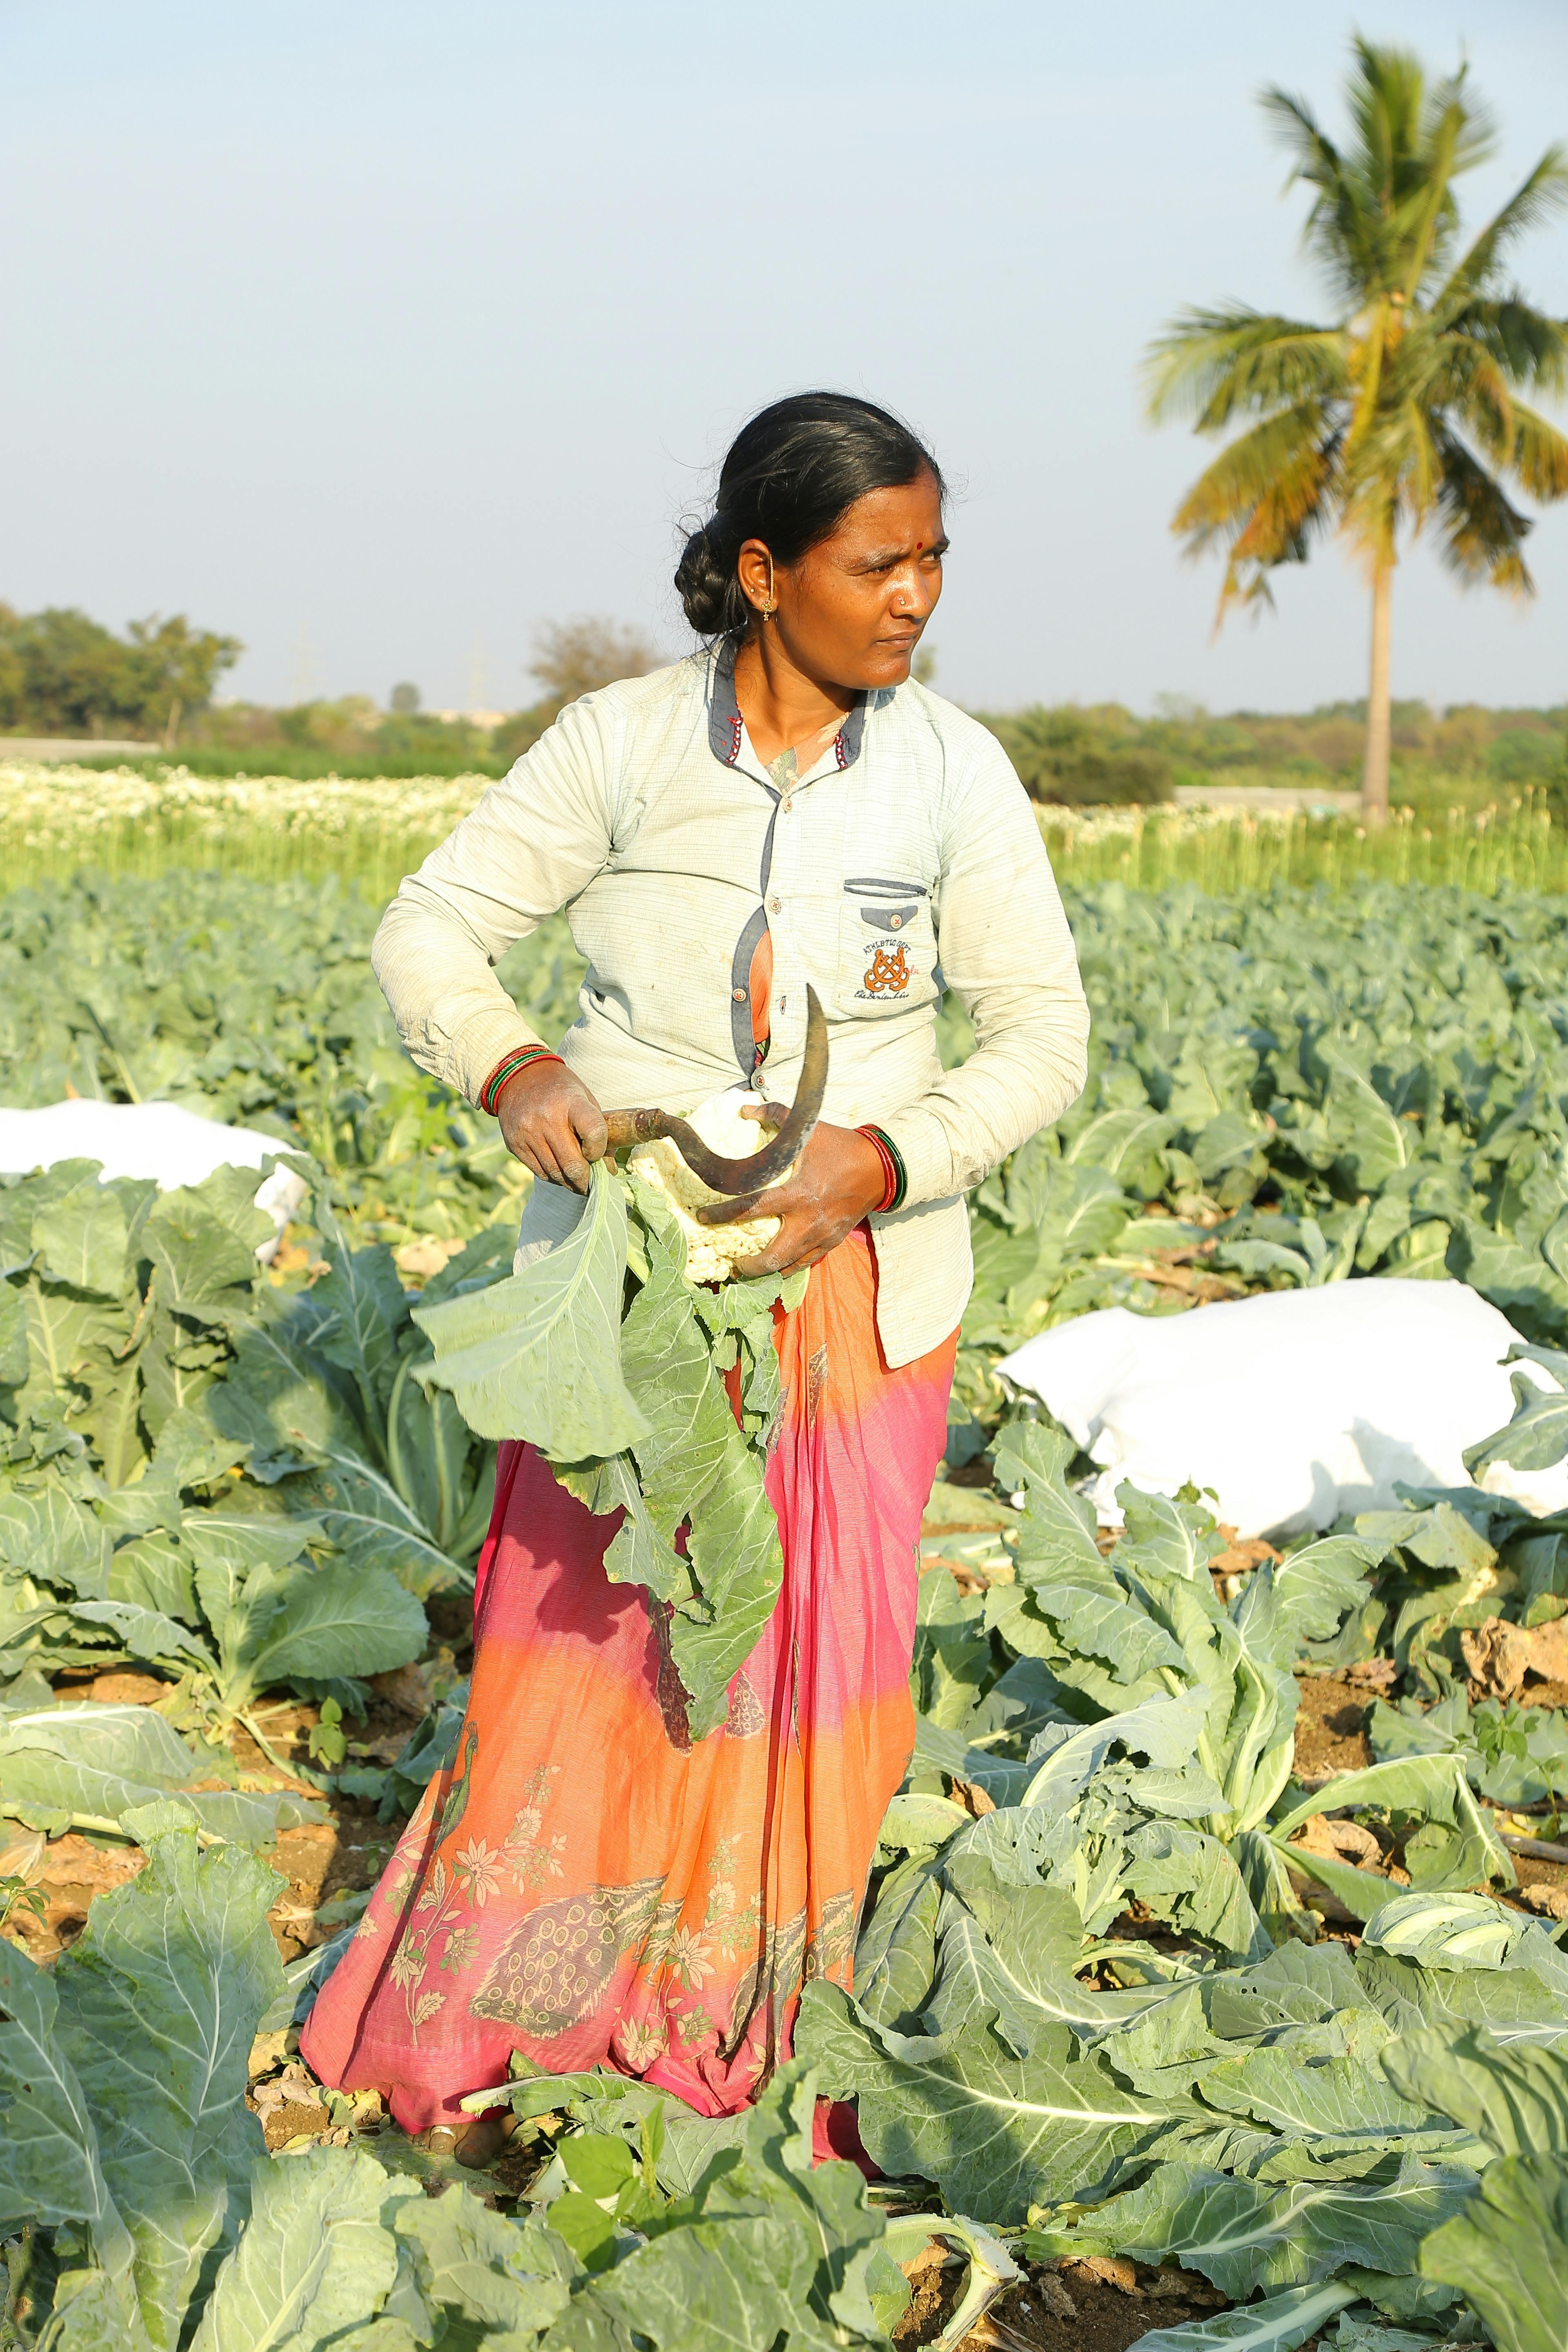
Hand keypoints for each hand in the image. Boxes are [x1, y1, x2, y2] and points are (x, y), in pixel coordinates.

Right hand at [495, 1059, 607, 1191]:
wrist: (518, 1077)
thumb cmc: (560, 1090)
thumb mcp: (584, 1098)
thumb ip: (599, 1130)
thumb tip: (609, 1169)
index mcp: (571, 1102)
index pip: (594, 1133)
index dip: (599, 1150)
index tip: (596, 1153)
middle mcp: (547, 1118)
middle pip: (572, 1164)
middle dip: (585, 1181)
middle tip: (591, 1185)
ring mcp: (527, 1133)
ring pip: (555, 1173)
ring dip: (570, 1183)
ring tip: (577, 1182)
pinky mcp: (515, 1144)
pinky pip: (539, 1172)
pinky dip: (553, 1177)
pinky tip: (559, 1173)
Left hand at [696, 1117, 886, 1276]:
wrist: (880, 1167)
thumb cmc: (840, 1147)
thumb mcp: (808, 1129)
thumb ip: (774, 1115)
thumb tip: (745, 1110)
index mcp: (798, 1193)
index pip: (752, 1208)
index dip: (723, 1216)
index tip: (703, 1218)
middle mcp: (808, 1220)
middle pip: (772, 1257)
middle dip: (748, 1265)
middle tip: (732, 1261)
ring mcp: (822, 1235)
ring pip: (789, 1266)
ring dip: (766, 1270)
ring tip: (749, 1267)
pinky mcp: (833, 1241)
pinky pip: (807, 1263)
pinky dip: (789, 1266)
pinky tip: (777, 1264)